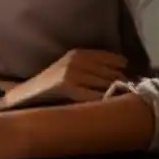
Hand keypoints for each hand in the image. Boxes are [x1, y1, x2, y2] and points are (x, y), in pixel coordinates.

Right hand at [7, 49, 128, 107]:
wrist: (29, 93)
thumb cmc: (53, 84)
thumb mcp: (72, 67)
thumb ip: (93, 67)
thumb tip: (125, 75)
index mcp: (79, 53)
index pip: (116, 59)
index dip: (125, 71)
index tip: (129, 80)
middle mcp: (77, 60)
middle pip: (114, 73)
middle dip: (123, 83)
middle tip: (127, 94)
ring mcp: (73, 73)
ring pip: (108, 84)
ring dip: (116, 93)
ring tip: (119, 100)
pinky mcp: (68, 87)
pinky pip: (97, 96)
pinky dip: (105, 101)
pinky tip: (105, 106)